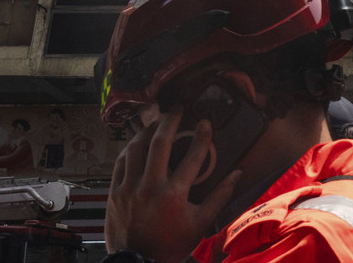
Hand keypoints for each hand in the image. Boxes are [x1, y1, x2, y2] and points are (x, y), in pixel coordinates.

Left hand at [105, 109, 241, 261]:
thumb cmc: (171, 244)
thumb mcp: (201, 223)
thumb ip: (220, 196)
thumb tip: (237, 175)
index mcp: (175, 193)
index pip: (193, 156)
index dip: (202, 136)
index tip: (205, 122)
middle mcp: (151, 186)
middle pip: (160, 143)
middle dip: (170, 121)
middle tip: (177, 109)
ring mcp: (130, 188)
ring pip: (136, 149)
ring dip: (147, 131)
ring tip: (156, 122)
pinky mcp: (115, 192)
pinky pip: (120, 163)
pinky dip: (130, 149)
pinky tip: (137, 143)